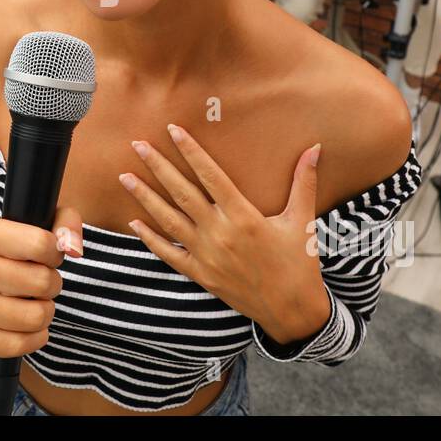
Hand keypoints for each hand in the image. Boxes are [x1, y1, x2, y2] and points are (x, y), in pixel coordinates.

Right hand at [0, 207, 83, 359]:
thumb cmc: (9, 251)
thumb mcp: (34, 223)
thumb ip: (65, 222)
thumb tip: (73, 248)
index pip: (40, 244)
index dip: (55, 253)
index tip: (47, 256)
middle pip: (41, 282)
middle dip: (51, 284)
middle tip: (41, 282)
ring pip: (34, 316)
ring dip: (44, 311)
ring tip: (34, 302)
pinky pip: (18, 345)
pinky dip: (33, 338)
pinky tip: (27, 326)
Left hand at [121, 126, 330, 344]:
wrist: (292, 310)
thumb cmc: (300, 262)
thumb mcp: (302, 219)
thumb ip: (304, 182)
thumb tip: (315, 148)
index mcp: (244, 216)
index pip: (211, 175)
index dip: (191, 151)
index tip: (173, 130)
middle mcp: (220, 233)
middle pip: (182, 193)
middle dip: (158, 167)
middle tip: (137, 145)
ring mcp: (207, 256)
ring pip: (169, 221)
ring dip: (145, 198)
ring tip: (125, 177)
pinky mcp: (201, 274)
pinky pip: (169, 254)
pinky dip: (150, 239)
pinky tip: (134, 223)